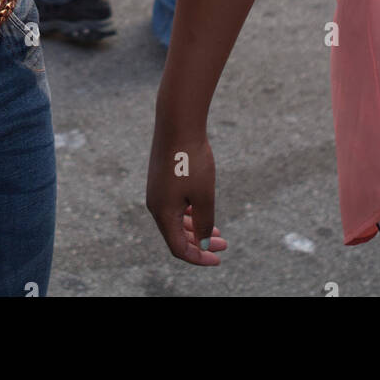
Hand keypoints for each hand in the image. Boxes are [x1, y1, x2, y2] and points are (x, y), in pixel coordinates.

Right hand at [146, 124, 228, 265]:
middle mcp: (155, 204)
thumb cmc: (191, 159)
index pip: (179, 248)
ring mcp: (156, 190)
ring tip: (217, 229)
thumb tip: (204, 243)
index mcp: (162, 213)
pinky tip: (202, 207)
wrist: (177, 122)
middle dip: (201, 242)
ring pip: (175, 219)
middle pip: (176, 235)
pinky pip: (174, 204)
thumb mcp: (204, 195)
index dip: (199, 257)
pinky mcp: (161, 177)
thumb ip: (204, 221)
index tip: (219, 257)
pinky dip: (189, 212)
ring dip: (195, 227)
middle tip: (224, 244)